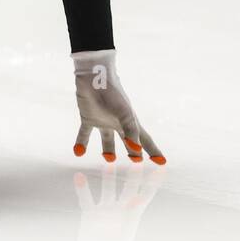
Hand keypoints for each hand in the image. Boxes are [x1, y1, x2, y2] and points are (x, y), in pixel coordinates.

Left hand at [70, 49, 165, 163]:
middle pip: (128, 141)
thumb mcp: (124, 114)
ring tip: (108, 159)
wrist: (94, 77)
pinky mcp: (88, 118)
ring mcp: (103, 120)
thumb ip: (130, 132)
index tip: (161, 162)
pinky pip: (85, 134)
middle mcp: (118, 123)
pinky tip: (78, 152)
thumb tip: (136, 151)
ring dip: (108, 150)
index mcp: (130, 121)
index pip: (145, 139)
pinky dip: (81, 143)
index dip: (153, 150)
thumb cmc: (113, 93)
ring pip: (107, 139)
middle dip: (134, 152)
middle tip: (137, 163)